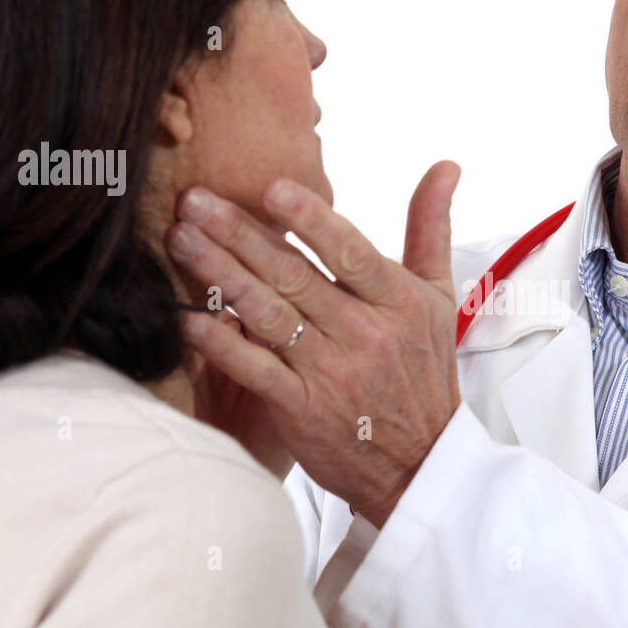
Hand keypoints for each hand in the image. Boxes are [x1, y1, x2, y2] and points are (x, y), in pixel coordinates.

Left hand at [166, 162, 462, 527]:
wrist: (420, 461)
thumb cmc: (424, 372)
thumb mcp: (439, 297)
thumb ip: (430, 228)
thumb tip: (446, 166)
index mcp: (399, 301)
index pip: (350, 251)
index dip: (310, 220)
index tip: (272, 188)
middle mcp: (366, 334)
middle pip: (295, 276)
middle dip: (240, 235)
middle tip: (195, 200)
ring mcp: (332, 373)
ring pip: (269, 315)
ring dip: (220, 275)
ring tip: (182, 241)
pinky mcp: (303, 409)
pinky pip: (255, 369)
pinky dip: (220, 344)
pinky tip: (187, 318)